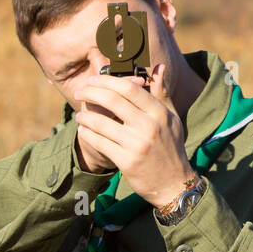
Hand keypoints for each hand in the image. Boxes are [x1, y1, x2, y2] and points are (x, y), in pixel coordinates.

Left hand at [74, 64, 196, 207]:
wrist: (174, 184)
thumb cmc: (171, 147)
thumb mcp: (171, 119)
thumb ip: (161, 93)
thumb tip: (157, 67)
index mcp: (159, 113)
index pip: (128, 88)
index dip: (106, 81)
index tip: (92, 80)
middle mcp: (149, 126)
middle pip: (112, 100)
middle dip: (90, 93)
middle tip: (79, 92)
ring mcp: (137, 144)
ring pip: (100, 122)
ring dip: (84, 116)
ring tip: (79, 115)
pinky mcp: (126, 161)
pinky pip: (99, 142)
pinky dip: (87, 134)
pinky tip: (83, 131)